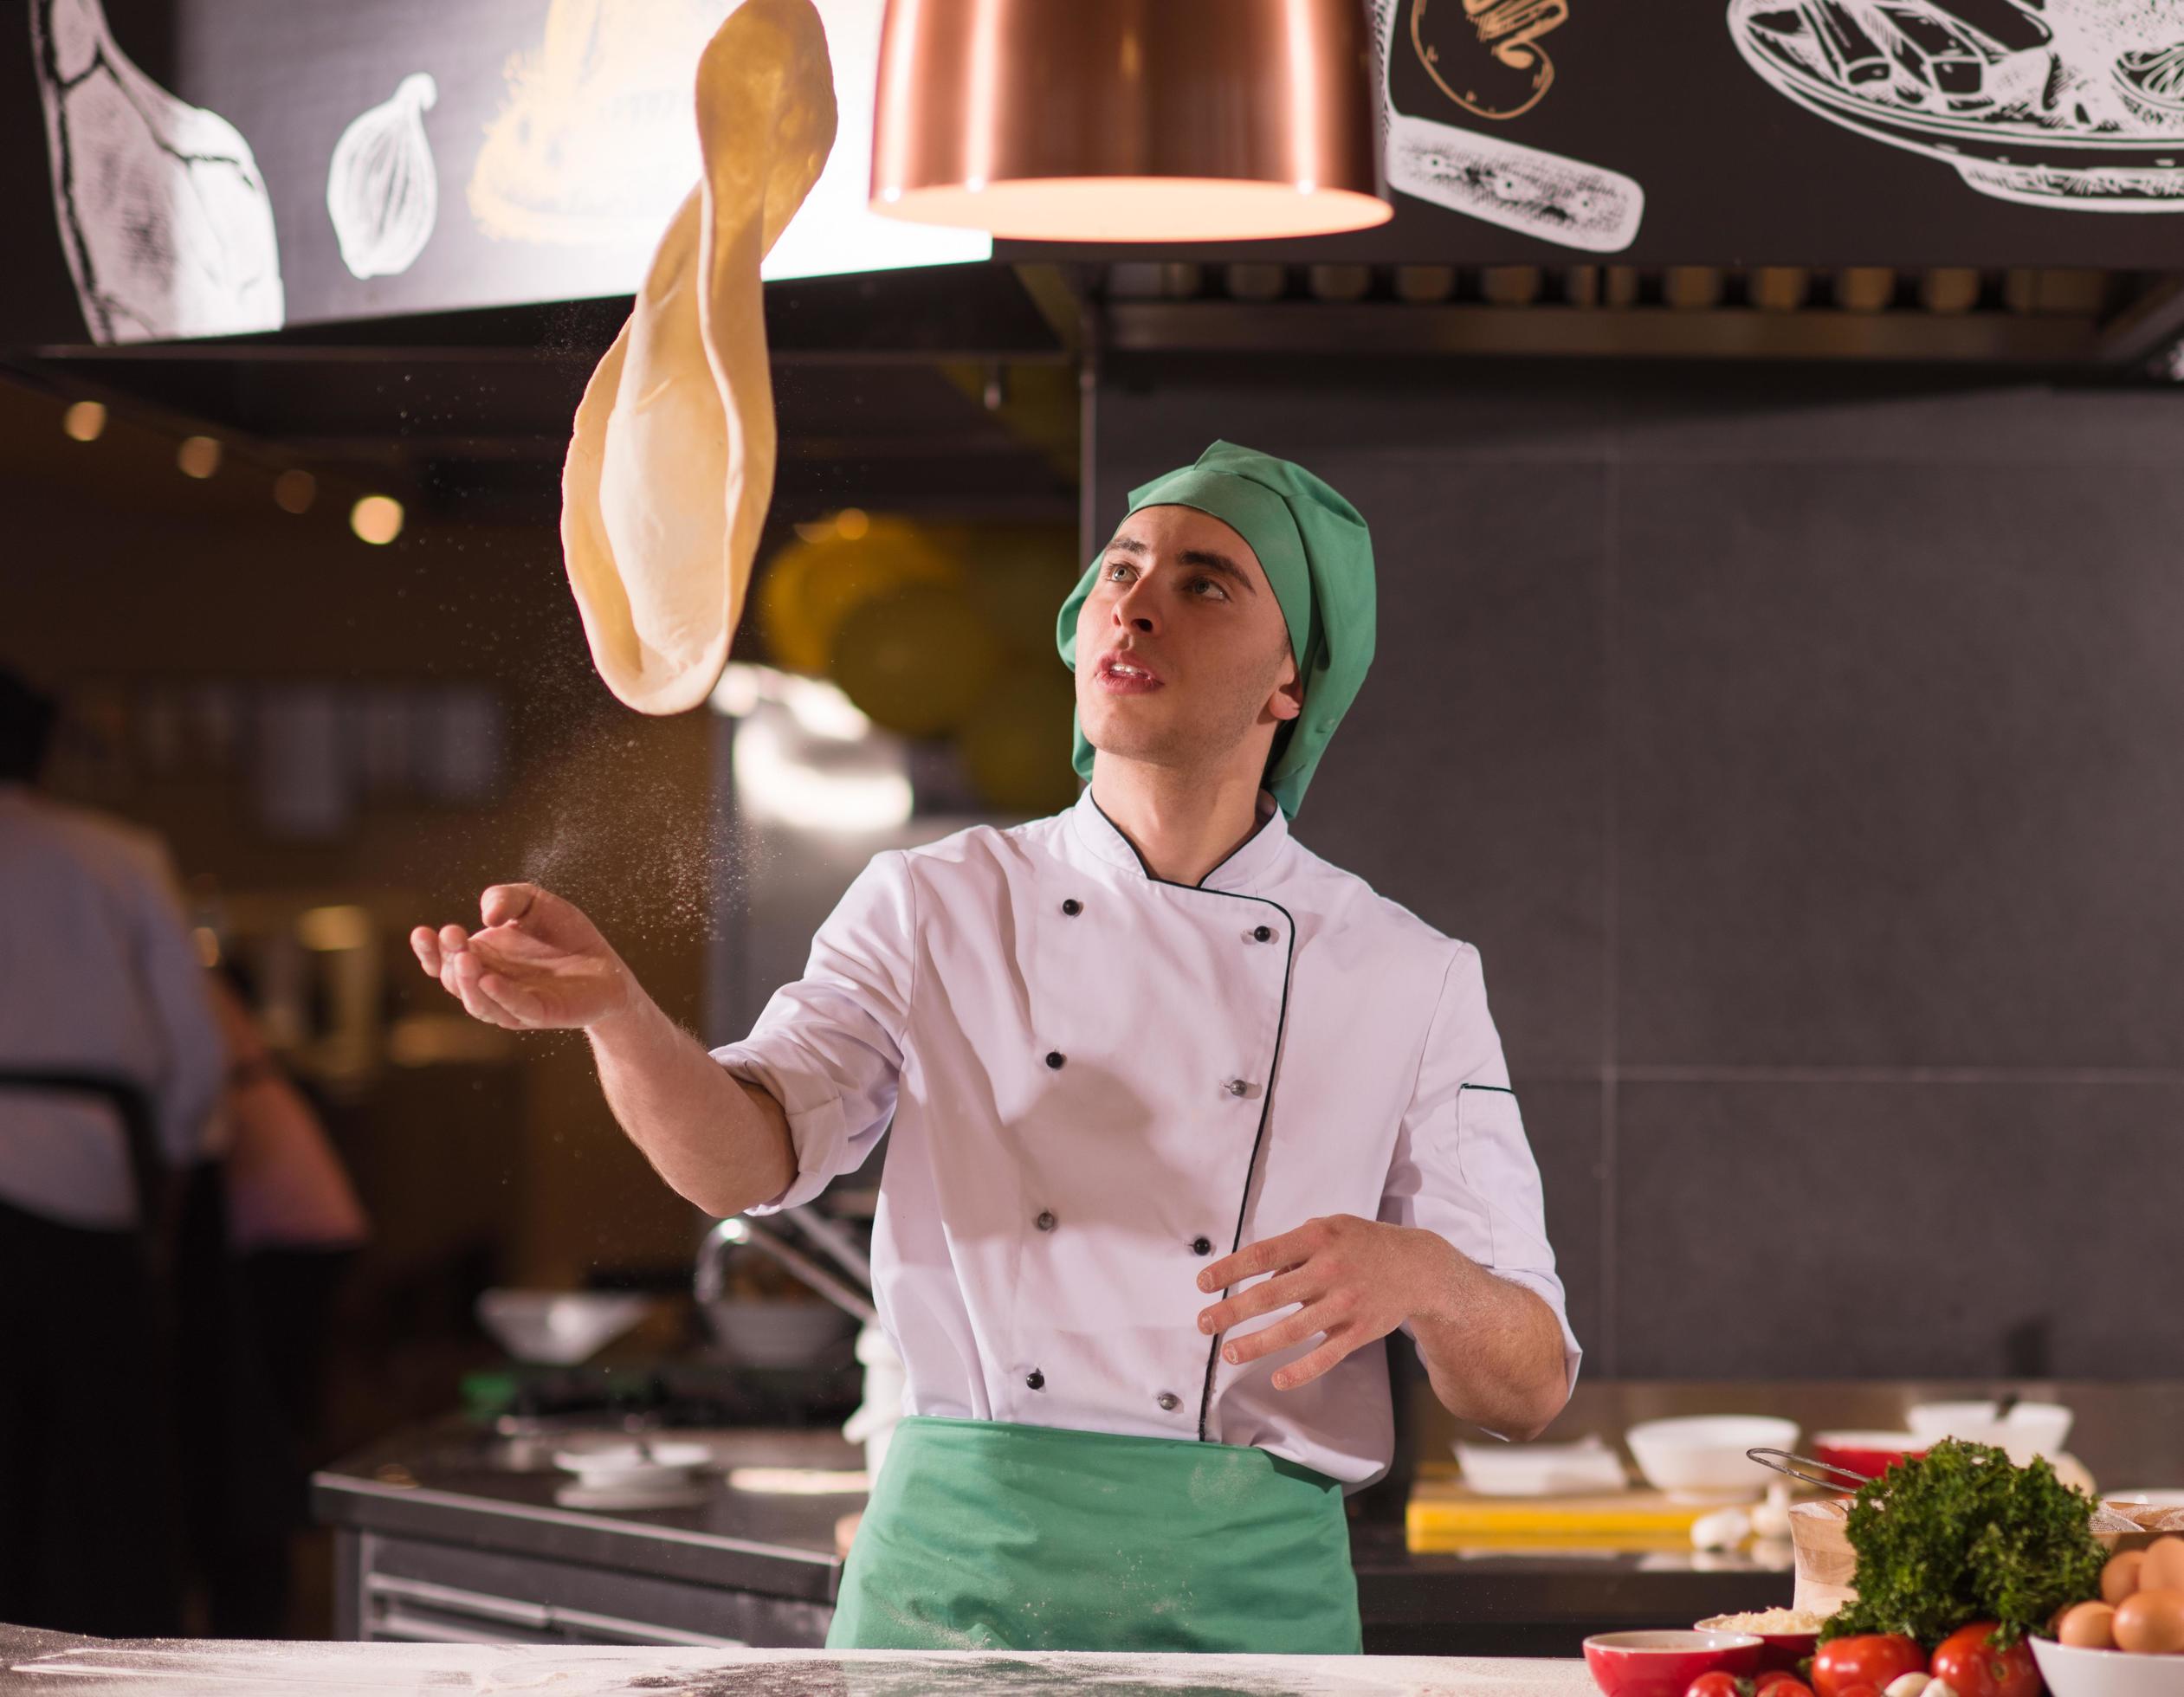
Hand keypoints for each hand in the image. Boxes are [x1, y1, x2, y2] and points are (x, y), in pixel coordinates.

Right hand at [409, 884, 635, 1032]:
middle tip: (452, 934)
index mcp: (481, 959)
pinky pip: (516, 1009)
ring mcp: (513, 1004)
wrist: (606, 964)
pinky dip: (501, 996)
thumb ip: (507, 898)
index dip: (428, 949)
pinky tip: (490, 980)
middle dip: (449, 958)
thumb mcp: (534, 902)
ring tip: (466, 958)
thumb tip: (486, 916)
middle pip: (456, 980)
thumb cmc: (565, 934)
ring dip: (468, 982)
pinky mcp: (541, 1014)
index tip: (422, 931)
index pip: (442, 960)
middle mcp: (490, 985)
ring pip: (479, 1003)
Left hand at [1193, 1214, 1444, 1391]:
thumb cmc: (1361, 1245)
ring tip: (1228, 1353)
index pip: (1262, 1254)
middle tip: (1203, 1323)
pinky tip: (1277, 1378)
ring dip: (1256, 1344)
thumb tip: (1260, 1278)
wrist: (1417, 1267)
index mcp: (1316, 1239)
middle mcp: (1329, 1271)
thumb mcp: (1327, 1229)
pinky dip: (1301, 1370)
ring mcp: (1345, 1304)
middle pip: (1270, 1296)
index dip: (1229, 1270)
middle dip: (1231, 1311)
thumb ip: (1292, 1251)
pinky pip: (1326, 1355)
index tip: (1202, 1283)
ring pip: (1292, 1330)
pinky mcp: (1359, 1331)